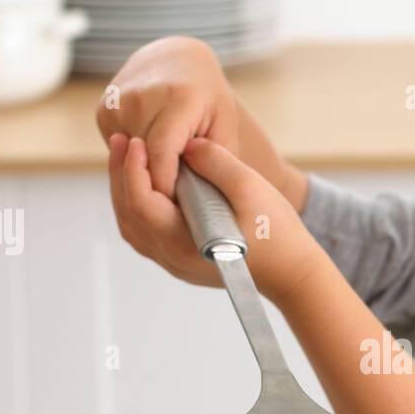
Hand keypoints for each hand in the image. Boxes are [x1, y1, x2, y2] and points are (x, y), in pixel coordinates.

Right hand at [95, 37, 237, 199]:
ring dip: (147, 174)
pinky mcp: (103, 111)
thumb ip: (216, 158)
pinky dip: (135, 160)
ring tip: (170, 176)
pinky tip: (152, 155)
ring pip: (129, 160)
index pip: (163, 155)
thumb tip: (197, 193)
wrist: (176, 60)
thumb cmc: (207, 98)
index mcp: (177, 99)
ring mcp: (117, 102)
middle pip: (144, 161)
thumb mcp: (224, 124)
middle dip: (160, 187)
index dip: (169, 188)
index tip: (180, 210)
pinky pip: (119, 151)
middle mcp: (141, 97)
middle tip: (178, 203)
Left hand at [108, 133, 323, 304]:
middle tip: (121, 140)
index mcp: (185, 243)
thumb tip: (187, 145)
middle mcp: (173, 258)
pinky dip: (139, 205)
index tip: (137, 140)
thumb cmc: (277, 234)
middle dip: (122, 175)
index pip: (141, 204)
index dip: (133, 170)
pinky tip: (146, 182)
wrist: (293, 273)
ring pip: (134, 226)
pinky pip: (147, 233)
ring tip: (128, 158)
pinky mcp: (182, 260)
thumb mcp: (252, 189)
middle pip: (129, 215)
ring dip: (126, 190)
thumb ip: (217, 163)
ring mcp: (175, 263)